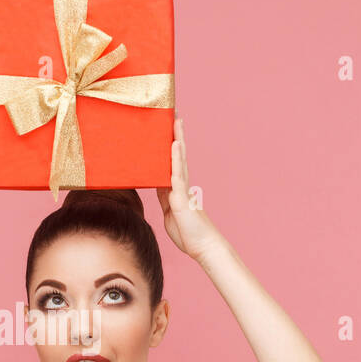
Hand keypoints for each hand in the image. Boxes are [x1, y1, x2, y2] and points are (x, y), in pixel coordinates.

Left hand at [156, 117, 219, 260]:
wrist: (202, 246)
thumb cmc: (187, 232)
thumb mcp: (170, 212)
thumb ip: (165, 197)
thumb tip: (158, 186)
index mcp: (176, 188)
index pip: (170, 161)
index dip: (169, 145)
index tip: (167, 128)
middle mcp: (181, 184)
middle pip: (177, 155)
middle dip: (175, 135)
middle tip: (173, 114)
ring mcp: (182, 190)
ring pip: (179, 160)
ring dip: (177, 139)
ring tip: (176, 121)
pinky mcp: (182, 198)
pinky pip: (177, 175)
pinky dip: (175, 159)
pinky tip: (174, 145)